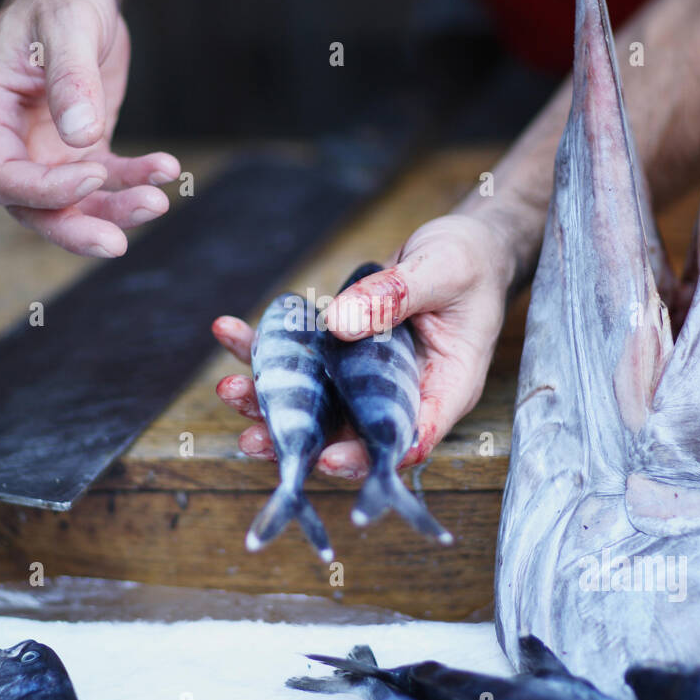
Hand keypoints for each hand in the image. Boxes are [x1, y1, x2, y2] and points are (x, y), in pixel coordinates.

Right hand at [0, 0, 179, 255]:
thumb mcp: (68, 24)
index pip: (6, 175)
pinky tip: (167, 168)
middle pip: (34, 207)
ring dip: (114, 210)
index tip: (94, 171)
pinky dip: (134, 179)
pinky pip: (105, 179)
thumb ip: (72, 79)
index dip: (47, 188)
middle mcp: (8, 139)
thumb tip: (80, 136)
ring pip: (72, 203)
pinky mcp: (79, 149)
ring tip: (158, 202)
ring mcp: (43, 149)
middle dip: (76, 227)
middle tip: (118, 243)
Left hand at [212, 213, 512, 475]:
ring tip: (229, 389)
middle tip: (250, 437)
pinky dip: (266, 350)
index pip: (405, 440)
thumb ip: (395, 296)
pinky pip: (305, 360)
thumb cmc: (470, 260)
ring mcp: (371, 376)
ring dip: (272, 399)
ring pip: (319, 403)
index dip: (364, 457)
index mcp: (445, 388)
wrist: (467, 242)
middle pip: (350, 432)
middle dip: (299, 437)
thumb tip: (336, 324)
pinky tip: (230, 332)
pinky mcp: (347, 353)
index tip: (322, 458)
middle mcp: (404, 392)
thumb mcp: (442, 270)